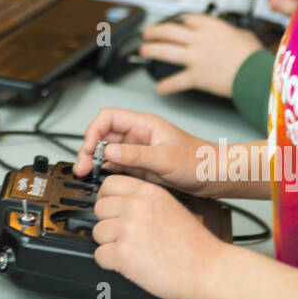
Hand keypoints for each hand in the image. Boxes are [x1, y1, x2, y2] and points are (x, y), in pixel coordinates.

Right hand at [75, 107, 212, 194]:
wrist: (216, 177)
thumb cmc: (199, 161)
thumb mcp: (165, 158)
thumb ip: (135, 156)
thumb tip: (107, 153)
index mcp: (144, 124)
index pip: (108, 118)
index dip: (94, 130)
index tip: (90, 148)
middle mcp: (138, 136)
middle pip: (103, 135)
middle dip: (89, 149)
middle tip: (82, 166)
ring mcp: (139, 152)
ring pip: (107, 152)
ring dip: (94, 161)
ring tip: (86, 174)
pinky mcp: (141, 167)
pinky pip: (117, 167)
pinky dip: (106, 172)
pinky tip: (103, 180)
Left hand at [91, 174, 226, 298]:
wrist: (209, 270)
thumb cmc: (195, 244)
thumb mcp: (170, 207)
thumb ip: (144, 201)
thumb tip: (119, 202)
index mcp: (148, 192)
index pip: (109, 184)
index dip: (107, 198)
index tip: (110, 208)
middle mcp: (136, 207)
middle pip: (99, 208)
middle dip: (108, 223)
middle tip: (125, 235)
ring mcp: (128, 230)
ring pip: (97, 232)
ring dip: (110, 244)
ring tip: (132, 250)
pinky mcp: (123, 255)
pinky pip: (99, 255)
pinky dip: (111, 263)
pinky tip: (129, 263)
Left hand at [141, 13, 261, 96]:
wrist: (255, 73)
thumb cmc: (253, 56)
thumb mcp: (245, 36)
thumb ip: (234, 34)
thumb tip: (234, 35)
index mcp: (211, 27)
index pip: (189, 19)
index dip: (181, 21)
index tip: (176, 23)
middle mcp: (199, 39)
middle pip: (169, 31)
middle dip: (155, 31)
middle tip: (147, 33)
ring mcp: (195, 57)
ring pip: (165, 51)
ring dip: (151, 50)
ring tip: (143, 50)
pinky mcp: (196, 76)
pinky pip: (176, 81)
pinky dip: (166, 86)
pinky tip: (159, 88)